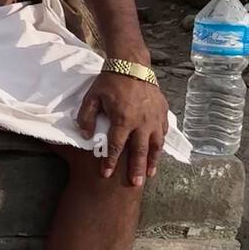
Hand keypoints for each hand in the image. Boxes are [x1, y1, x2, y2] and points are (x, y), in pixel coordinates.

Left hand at [77, 71, 169, 185]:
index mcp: (123, 119)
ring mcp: (154, 117)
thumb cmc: (109, 81)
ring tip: (150, 175)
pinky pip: (163, 132)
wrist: (132, 64)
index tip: (106, 175)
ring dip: (153, 161)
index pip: (116, 146)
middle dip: (136, 169)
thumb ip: (86, 117)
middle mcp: (142, 122)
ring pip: (155, 144)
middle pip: (139, 151)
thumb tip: (85, 134)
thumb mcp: (92, 97)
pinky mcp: (162, 111)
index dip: (110, 162)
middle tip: (135, 185)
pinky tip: (158, 152)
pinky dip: (160, 144)